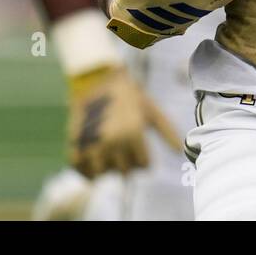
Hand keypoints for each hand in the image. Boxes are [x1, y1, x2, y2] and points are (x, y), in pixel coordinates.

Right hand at [66, 64, 182, 176]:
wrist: (96, 80)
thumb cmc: (129, 95)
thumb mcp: (151, 110)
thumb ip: (167, 132)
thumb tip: (180, 152)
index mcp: (133, 133)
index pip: (144, 166)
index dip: (144, 158)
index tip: (140, 146)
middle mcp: (112, 141)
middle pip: (124, 172)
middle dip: (126, 162)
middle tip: (124, 146)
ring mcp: (92, 144)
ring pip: (102, 174)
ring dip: (106, 167)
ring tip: (108, 151)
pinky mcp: (75, 144)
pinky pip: (80, 169)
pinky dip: (86, 168)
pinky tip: (92, 156)